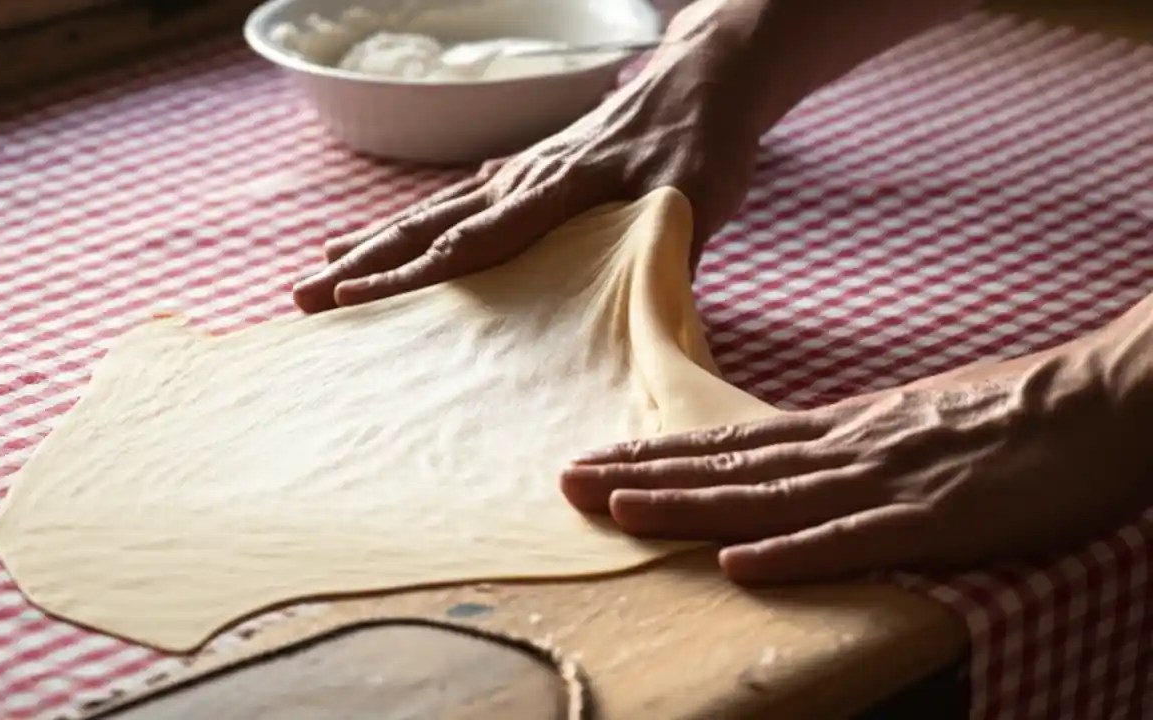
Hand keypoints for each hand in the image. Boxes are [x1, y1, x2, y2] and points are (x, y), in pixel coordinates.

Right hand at [293, 2, 761, 311]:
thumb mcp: (696, 206)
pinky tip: (376, 239)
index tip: (354, 302)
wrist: (698, 83)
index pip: (473, 244)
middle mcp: (521, 182)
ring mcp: (515, 174)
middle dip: (364, 267)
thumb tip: (651, 334)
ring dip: (373, 246)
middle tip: (302, 300)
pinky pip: (452, 203)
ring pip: (430, 213)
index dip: (412, 276)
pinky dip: (410, 225)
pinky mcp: (520, 172)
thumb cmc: (700, 147)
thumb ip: (666, 264)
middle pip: (430, 228)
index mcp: (557, 193)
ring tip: (317, 274)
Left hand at [561, 337, 1151, 584]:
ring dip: (692, 507)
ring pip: (770, 498)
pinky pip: (857, 540)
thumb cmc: (1012, 414)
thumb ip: (851, 444)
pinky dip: (796, 554)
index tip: (598, 461)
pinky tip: (741, 564)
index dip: (659, 453)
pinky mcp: (937, 519)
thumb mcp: (911, 422)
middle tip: (570, 483)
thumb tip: (793, 460)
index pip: (730, 442)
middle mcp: (848, 451)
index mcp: (843, 431)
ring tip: (621, 513)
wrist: (1101, 401)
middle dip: (646, 476)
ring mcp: (888, 483)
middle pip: (729, 465)